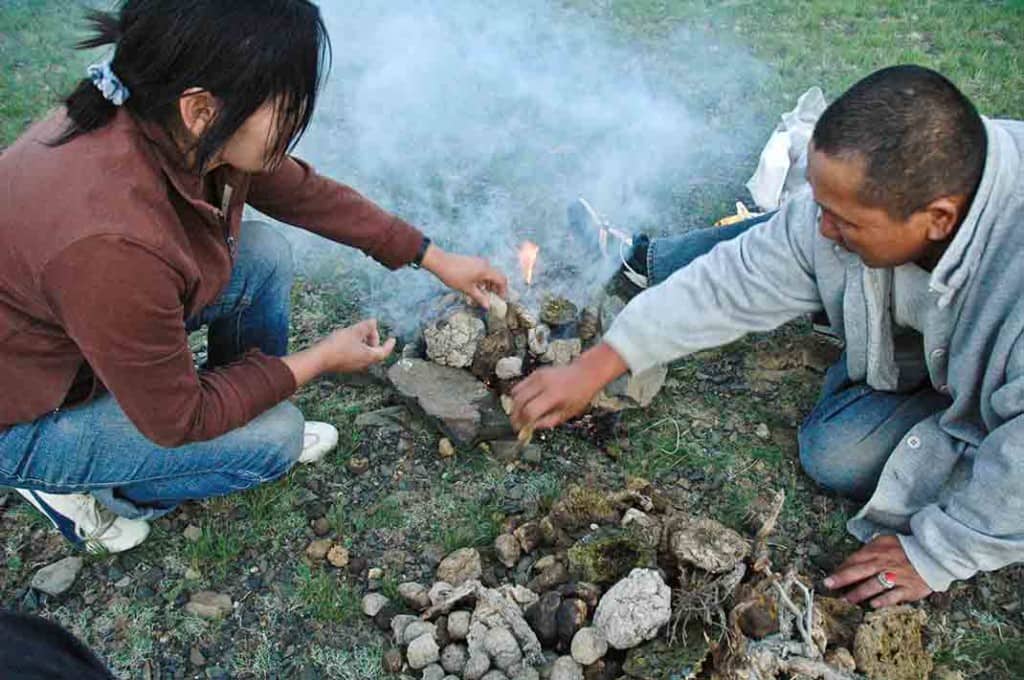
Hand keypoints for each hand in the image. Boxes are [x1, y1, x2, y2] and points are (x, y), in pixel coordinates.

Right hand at [316, 319, 395, 373]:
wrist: (319, 359)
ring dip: (364, 342)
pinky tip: (347, 339)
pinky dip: (356, 347)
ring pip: (364, 353)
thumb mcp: (354, 332)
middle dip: (373, 339)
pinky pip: (355, 355)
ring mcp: (353, 366)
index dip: (389, 344)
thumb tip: (374, 322)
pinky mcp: (344, 365)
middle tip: (368, 328)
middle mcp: (363, 364)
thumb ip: (366, 326)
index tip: (393, 339)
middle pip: (374, 351)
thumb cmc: (338, 346)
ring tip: (357, 332)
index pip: (384, 351)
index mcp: (369, 357)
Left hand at [421, 245, 507, 307]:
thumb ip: (480, 297)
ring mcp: (479, 261)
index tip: (500, 300)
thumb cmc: (454, 275)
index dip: (503, 291)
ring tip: (483, 294)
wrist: (440, 262)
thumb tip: (487, 306)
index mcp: (486, 270)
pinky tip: (476, 286)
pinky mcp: (473, 261)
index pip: (502, 280)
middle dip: (496, 288)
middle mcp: (485, 264)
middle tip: (492, 298)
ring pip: (489, 274)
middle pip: (497, 276)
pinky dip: (483, 279)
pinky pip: (483, 271)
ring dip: (489, 284)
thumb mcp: (467, 289)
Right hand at [510, 343, 628, 430]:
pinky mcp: (536, 372)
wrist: (585, 373)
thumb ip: (547, 422)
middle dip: (515, 415)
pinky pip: (520, 385)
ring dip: (514, 405)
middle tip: (517, 423)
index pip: (529, 411)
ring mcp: (538, 376)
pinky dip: (519, 396)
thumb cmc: (580, 394)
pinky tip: (525, 403)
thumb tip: (531, 428)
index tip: (520, 429)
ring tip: (520, 414)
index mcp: (553, 396)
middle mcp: (543, 384)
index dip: (522, 423)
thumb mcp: (567, 414)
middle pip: (519, 401)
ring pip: (515, 392)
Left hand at [824, 535, 932, 607]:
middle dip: (842, 578)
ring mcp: (897, 576)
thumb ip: (868, 551)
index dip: (840, 569)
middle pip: (860, 570)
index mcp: (877, 551)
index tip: (829, 578)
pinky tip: (873, 605)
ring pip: (874, 584)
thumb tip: (849, 561)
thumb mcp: (884, 542)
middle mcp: (885, 563)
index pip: (854, 560)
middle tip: (828, 586)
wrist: (933, 555)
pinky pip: (895, 595)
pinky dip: (883, 600)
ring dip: (858, 593)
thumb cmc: (905, 549)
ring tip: (845, 600)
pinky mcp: (909, 588)